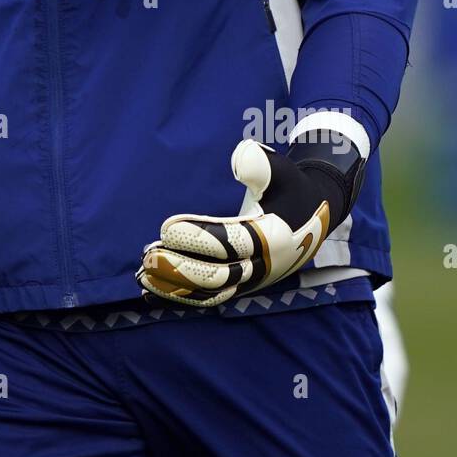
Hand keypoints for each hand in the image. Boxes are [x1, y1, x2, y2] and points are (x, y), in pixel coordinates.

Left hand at [136, 127, 365, 307]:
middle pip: (219, 276)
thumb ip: (263, 164)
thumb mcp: (282, 170)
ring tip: (144, 274)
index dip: (197, 237)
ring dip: (176, 288)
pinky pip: (209, 297)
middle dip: (180, 269)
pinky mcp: (241, 286)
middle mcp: (263, 266)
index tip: (166, 227)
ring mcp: (252, 280)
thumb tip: (242, 158)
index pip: (231, 242)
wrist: (312, 216)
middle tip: (148, 255)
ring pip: (211, 293)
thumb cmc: (289, 188)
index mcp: (273, 237)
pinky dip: (181, 299)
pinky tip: (151, 292)